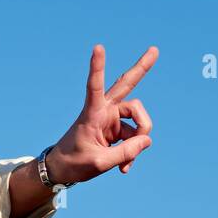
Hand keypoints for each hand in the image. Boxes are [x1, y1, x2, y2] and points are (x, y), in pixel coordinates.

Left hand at [46, 44, 157, 184]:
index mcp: (92, 113)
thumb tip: (148, 140)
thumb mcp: (100, 162)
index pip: (94, 86)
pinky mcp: (118, 130)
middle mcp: (104, 111)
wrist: (63, 170)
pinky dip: (132, 153)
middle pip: (126, 86)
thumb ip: (126, 152)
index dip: (97, 67)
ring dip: (138, 142)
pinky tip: (124, 167)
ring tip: (125, 162)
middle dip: (141, 68)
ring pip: (139, 122)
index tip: (98, 47)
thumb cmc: (73, 163)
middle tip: (155, 49)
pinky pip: (136, 139)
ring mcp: (112, 119)